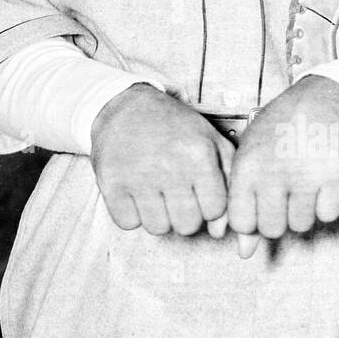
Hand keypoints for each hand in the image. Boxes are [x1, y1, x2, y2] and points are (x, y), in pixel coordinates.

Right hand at [91, 84, 234, 238]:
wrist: (125, 106)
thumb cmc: (175, 128)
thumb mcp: (212, 142)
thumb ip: (228, 184)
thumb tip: (219, 232)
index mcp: (199, 154)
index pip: (214, 210)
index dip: (208, 203)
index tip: (198, 188)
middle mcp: (169, 166)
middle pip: (187, 226)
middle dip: (184, 213)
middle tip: (175, 190)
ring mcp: (138, 177)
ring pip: (158, 229)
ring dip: (158, 215)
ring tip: (155, 190)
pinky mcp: (111, 184)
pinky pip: (128, 223)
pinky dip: (132, 213)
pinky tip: (135, 192)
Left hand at [228, 77, 338, 257]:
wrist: (322, 100)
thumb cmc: (280, 132)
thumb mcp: (251, 158)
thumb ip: (243, 205)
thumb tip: (244, 253)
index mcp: (246, 167)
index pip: (242, 222)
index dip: (251, 219)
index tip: (259, 204)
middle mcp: (274, 172)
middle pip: (272, 229)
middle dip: (279, 218)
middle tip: (285, 194)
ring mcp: (306, 174)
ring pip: (301, 224)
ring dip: (304, 211)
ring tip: (304, 184)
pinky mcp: (335, 174)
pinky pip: (328, 214)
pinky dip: (327, 204)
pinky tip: (322, 182)